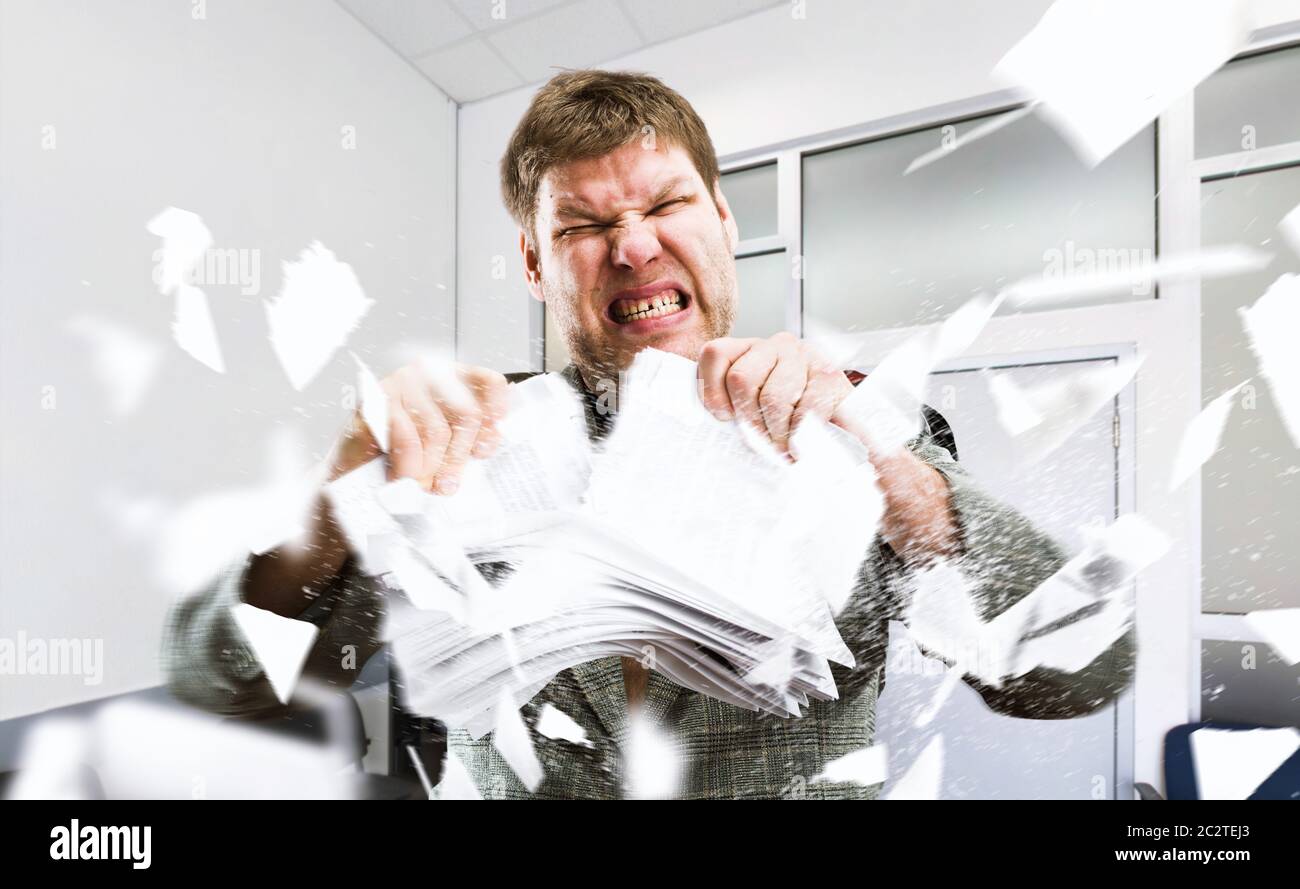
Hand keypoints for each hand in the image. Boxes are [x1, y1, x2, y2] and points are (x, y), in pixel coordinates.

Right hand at [327, 360, 508, 493]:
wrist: (351, 470)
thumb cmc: (401, 457)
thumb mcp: (441, 447)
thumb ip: (464, 442)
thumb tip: (483, 451)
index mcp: (452, 379)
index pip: (488, 382)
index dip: (495, 412)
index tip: (489, 444)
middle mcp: (427, 374)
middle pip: (467, 414)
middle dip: (457, 458)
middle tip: (447, 485)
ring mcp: (400, 384)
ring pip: (437, 430)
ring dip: (430, 467)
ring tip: (420, 483)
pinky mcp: (376, 402)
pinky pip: (407, 438)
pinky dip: (408, 466)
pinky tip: (401, 477)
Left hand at [697, 332, 853, 455]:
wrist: (846, 425)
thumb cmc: (789, 418)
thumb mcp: (755, 409)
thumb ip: (733, 409)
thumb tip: (710, 425)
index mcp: (750, 349)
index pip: (716, 353)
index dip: (712, 391)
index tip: (725, 418)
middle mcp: (776, 345)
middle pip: (741, 379)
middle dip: (749, 420)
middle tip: (760, 442)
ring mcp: (804, 356)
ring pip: (773, 397)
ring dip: (775, 432)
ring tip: (781, 449)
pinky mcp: (829, 375)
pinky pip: (805, 408)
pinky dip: (799, 435)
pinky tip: (799, 447)